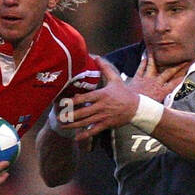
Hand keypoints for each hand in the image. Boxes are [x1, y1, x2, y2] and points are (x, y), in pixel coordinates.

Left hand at [68, 53, 187, 138]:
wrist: (136, 108)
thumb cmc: (124, 93)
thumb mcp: (115, 79)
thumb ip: (105, 68)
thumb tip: (97, 57)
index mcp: (101, 95)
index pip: (84, 98)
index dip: (73, 101)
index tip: (63, 102)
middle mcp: (101, 107)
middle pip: (82, 112)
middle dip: (69, 115)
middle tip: (58, 116)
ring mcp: (103, 116)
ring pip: (86, 122)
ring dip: (73, 125)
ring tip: (62, 125)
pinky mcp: (106, 124)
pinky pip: (94, 130)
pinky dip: (85, 135)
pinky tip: (76, 138)